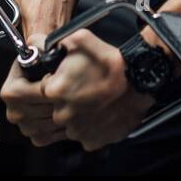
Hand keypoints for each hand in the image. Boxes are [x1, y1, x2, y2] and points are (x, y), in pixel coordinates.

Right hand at [0, 34, 66, 146]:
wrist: (40, 73)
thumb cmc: (40, 60)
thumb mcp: (38, 44)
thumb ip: (42, 43)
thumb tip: (49, 47)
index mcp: (10, 91)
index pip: (40, 93)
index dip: (56, 84)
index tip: (64, 77)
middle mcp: (13, 111)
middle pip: (48, 109)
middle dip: (64, 98)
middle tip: (75, 88)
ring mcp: (24, 126)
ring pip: (54, 123)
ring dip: (66, 112)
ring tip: (73, 98)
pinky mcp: (35, 137)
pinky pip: (55, 135)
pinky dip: (66, 125)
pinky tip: (69, 110)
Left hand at [41, 30, 153, 151]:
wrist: (141, 81)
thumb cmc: (112, 62)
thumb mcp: (81, 38)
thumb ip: (57, 41)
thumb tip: (39, 42)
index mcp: (56, 91)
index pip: (44, 89)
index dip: (56, 82)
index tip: (67, 78)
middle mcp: (63, 114)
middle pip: (55, 108)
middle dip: (66, 100)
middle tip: (84, 89)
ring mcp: (77, 131)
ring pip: (69, 124)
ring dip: (78, 114)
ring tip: (94, 100)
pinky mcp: (92, 141)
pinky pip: (84, 136)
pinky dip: (90, 127)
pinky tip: (100, 113)